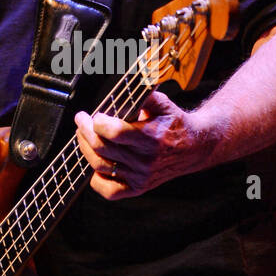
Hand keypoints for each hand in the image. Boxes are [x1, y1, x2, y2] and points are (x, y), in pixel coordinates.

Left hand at [74, 90, 205, 198]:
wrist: (194, 147)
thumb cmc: (174, 123)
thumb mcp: (163, 103)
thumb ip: (143, 94)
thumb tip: (125, 84)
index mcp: (152, 137)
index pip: (115, 132)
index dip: (98, 122)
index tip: (94, 115)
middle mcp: (146, 160)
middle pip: (102, 148)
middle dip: (85, 131)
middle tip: (81, 120)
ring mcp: (141, 177)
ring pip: (100, 165)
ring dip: (85, 148)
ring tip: (83, 136)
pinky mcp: (138, 188)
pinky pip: (108, 190)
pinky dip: (95, 178)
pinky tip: (96, 163)